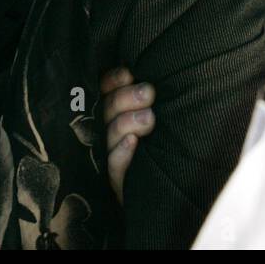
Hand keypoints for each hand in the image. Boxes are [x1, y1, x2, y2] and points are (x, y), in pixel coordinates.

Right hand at [99, 67, 155, 204]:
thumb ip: (147, 97)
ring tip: (148, 118)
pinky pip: (114, 163)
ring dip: (128, 121)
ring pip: (111, 132)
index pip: (104, 89)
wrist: (160, 189)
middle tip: (148, 93)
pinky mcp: (116, 178)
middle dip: (127, 97)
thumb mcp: (153, 116)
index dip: (114, 80)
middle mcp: (107, 130)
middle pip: (108, 108)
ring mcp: (109, 154)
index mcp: (114, 111)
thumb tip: (151, 77)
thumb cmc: (159, 145)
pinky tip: (132, 141)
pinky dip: (122, 151)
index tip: (129, 74)